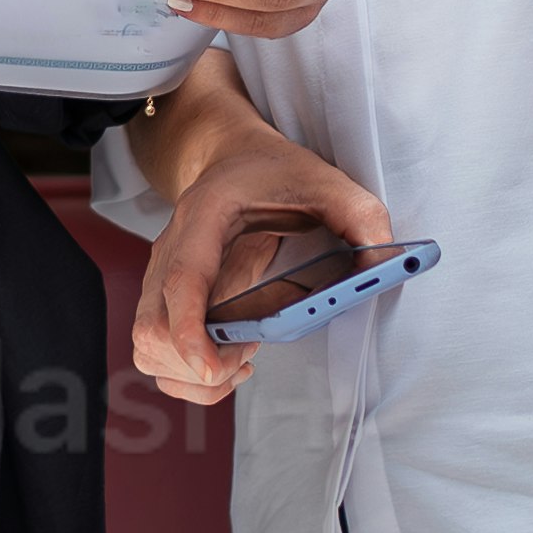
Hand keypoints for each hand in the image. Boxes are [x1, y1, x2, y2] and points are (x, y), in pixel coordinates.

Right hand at [127, 99, 395, 405]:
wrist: (234, 158)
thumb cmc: (276, 172)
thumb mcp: (328, 182)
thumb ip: (362, 217)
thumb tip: (385, 266)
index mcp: (205, 217)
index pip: (181, 281)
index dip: (190, 331)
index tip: (214, 366)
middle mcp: (171, 249)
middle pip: (152, 330)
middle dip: (197, 365)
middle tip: (249, 357)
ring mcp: (161, 278)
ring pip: (146, 349)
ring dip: (190, 375)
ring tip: (239, 359)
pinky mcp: (165, 300)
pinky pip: (155, 353)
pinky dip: (186, 373)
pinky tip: (227, 358)